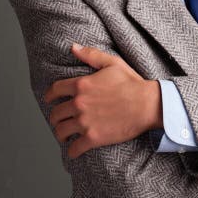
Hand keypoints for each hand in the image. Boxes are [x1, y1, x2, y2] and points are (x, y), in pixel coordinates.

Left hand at [44, 43, 161, 158]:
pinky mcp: (93, 138)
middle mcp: (79, 104)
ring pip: (61, 131)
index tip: (49, 100)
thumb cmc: (133, 84)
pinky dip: (72, 151)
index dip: (49, 96)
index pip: (54, 91)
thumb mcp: (113, 64)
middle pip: (55, 113)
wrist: (149, 104)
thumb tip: (73, 47)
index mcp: (81, 85)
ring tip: (64, 135)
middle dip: (55, 117)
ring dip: (61, 134)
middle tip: (59, 120)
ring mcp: (85, 122)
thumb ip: (91, 55)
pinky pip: (74, 148)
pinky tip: (74, 150)